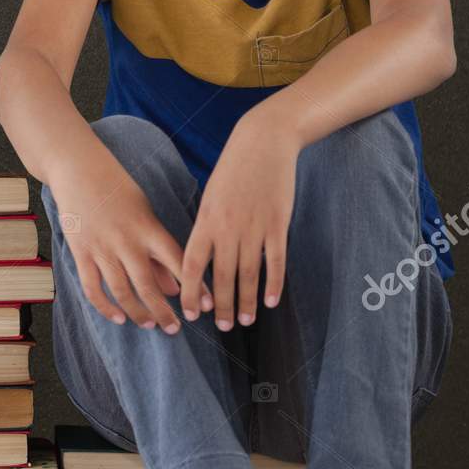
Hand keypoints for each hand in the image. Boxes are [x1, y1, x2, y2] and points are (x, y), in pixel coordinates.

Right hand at [51, 149, 183, 333]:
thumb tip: (174, 288)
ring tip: (149, 325)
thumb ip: (157, 252)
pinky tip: (117, 318)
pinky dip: (105, 307)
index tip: (206, 306)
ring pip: (122, 291)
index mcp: (148, 228)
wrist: (78, 169)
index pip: (178, 261)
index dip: (194, 286)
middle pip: (149, 285)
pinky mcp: (81, 252)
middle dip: (164, 311)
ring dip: (137, 313)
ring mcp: (102, 247)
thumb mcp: (144, 214)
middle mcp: (127, 240)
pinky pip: (93, 287)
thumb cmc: (117, 190)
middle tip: (174, 329)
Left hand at [179, 110, 297, 329]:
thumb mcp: (210, 196)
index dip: (190, 291)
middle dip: (220, 305)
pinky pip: (275, 261)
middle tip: (222, 327)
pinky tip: (270, 301)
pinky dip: (273, 284)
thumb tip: (201, 259)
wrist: (263, 141)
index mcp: (206, 220)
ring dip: (245, 301)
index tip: (191, 313)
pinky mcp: (278, 224)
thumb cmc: (233, 169)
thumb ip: (207, 227)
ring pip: (248, 274)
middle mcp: (228, 227)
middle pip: (221, 276)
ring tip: (244, 321)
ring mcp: (254, 227)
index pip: (192, 264)